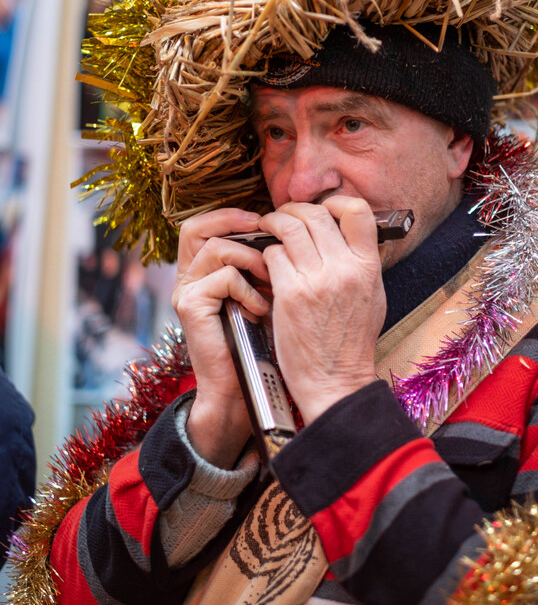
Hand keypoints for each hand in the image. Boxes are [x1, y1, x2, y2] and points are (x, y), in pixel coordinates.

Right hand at [172, 208, 270, 466]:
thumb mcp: (261, 292)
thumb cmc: (260, 341)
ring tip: (272, 280)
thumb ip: (261, 264)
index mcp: (201, 272)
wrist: (242, 389)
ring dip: (252, 260)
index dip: (228, 215)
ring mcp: (185, 293)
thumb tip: (285, 230)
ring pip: (216, 249)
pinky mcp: (190, 307)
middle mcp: (187, 278)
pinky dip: (250, 290)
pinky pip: (224, 278)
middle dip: (232, 222)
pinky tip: (262, 310)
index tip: (260, 218)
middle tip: (263, 229)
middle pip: (195, 228)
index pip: (202, 226)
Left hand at [258, 196, 385, 423]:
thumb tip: (352, 235)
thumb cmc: (351, 343)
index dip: (335, 203)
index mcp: (367, 267)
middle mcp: (344, 269)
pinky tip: (266, 262)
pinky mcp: (290, 294)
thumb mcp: (373, 297)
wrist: (335, 381)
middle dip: (295, 209)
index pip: (357, 211)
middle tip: (285, 217)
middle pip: (315, 213)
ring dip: (274, 223)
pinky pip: (272, 255)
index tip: (322, 209)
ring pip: (289, 228)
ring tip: (269, 229)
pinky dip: (266, 253)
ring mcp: (316, 280)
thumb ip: (363, 264)